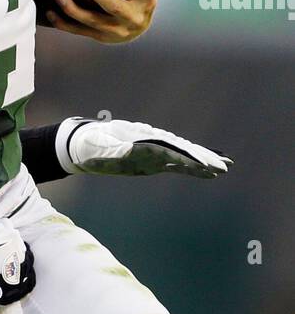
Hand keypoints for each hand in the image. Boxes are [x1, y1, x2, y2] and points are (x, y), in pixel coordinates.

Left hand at [46, 0, 159, 42]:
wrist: (134, 30)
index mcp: (147, 0)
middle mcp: (132, 18)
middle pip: (114, 7)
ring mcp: (115, 31)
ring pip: (92, 21)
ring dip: (74, 10)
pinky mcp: (100, 38)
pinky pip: (79, 31)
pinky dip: (64, 23)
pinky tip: (50, 12)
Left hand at [58, 117, 230, 178]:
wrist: (86, 143)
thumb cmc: (91, 146)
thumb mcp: (98, 149)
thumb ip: (113, 150)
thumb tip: (129, 150)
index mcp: (142, 139)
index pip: (169, 148)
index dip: (186, 155)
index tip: (202, 162)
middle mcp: (153, 142)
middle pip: (182, 150)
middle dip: (202, 158)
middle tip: (224, 166)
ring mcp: (155, 150)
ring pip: (184, 156)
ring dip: (204, 162)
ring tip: (226, 168)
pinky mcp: (155, 160)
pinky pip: (178, 165)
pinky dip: (194, 169)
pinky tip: (210, 173)